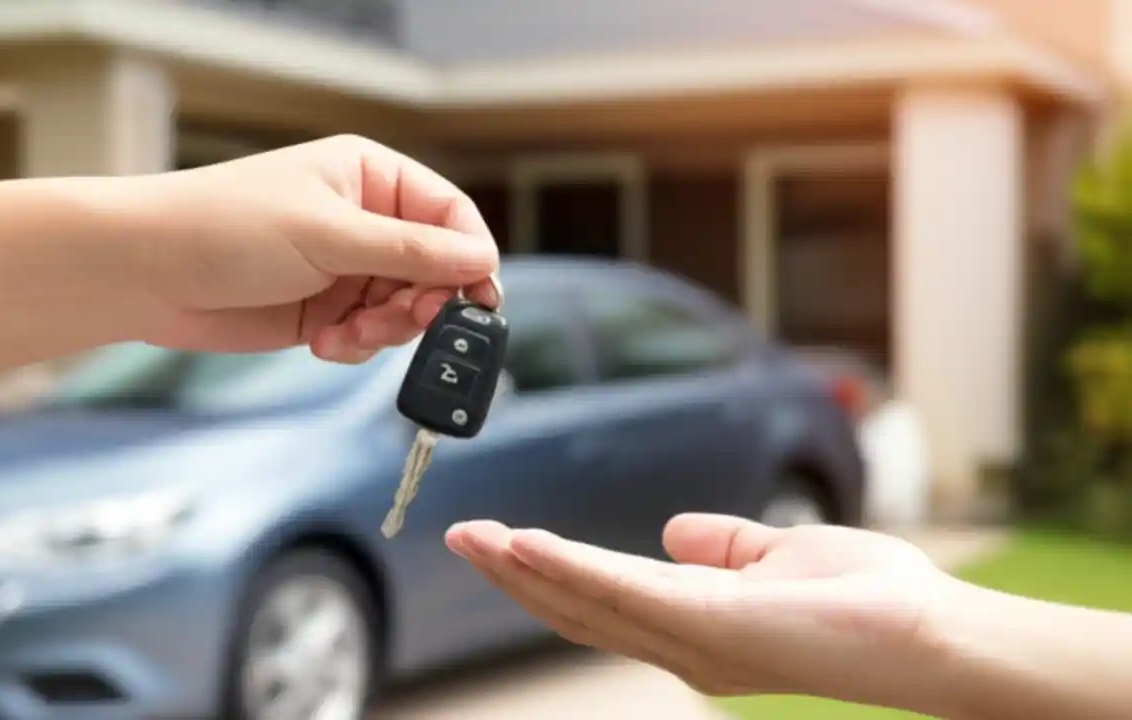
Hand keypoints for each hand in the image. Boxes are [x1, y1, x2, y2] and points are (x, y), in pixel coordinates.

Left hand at [132, 134, 499, 361]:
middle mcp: (365, 222)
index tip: (476, 299)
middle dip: (423, 304)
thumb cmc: (225, 227)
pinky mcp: (324, 313)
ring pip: (405, 311)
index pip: (449, 216)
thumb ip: (410, 251)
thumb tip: (483, 261)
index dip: (469, 257)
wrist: (145, 273)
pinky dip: (356, 347)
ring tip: (347, 334)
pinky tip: (323, 345)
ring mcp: (345, 270)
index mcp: (371, 178)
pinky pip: (369, 337)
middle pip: (435, 271)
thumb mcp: (328, 233)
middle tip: (400, 321)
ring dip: (386, 332)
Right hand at [447, 516, 959, 715]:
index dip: (548, 576)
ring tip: (473, 538)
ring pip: (586, 603)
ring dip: (523, 570)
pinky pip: (622, 591)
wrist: (931, 633)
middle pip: (578, 610)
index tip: (502, 542)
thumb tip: (673, 528)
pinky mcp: (710, 621)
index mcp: (693, 629)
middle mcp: (681, 646)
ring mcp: (692, 639)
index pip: (604, 602)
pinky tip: (525, 543)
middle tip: (460, 539)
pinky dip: (567, 567)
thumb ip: (722, 544)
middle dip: (514, 577)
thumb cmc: (871, 600)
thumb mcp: (779, 555)